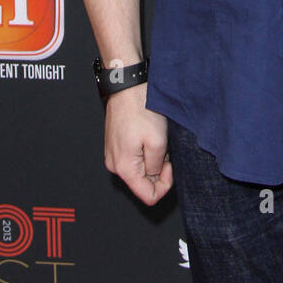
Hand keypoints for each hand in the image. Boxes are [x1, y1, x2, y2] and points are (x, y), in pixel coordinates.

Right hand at [104, 85, 172, 205]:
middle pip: (143, 183)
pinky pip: (133, 158)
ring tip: (155, 138)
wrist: (127, 85)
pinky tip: (148, 134)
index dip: (164, 184)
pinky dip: (145, 150)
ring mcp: (113, 154)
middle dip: (158, 169)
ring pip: (139, 170)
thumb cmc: (141, 109)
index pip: (148, 196)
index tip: (169, 164)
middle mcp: (114, 165)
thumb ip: (157, 167)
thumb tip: (154, 176)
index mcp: (124, 168)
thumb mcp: (158, 142)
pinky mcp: (115, 144)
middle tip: (164, 147)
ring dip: (152, 158)